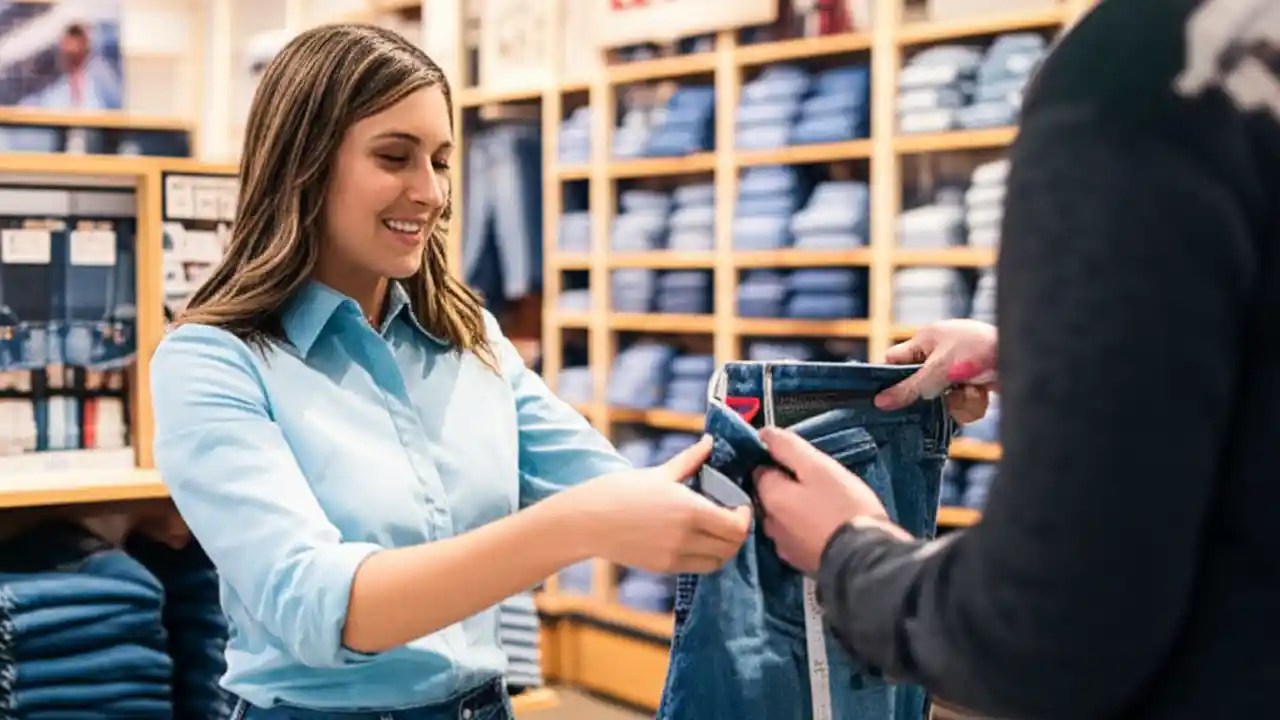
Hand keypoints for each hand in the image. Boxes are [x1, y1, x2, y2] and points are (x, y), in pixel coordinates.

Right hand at [566, 436, 752, 573]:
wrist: (587, 521)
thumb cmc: (620, 491)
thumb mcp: (660, 473)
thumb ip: (690, 460)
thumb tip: (710, 442)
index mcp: (690, 510)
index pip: (737, 526)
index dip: (744, 516)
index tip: (738, 504)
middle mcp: (687, 537)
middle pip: (732, 546)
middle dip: (737, 532)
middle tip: (730, 517)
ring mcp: (675, 556)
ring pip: (718, 561)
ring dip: (724, 547)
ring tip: (715, 530)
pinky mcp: (664, 568)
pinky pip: (698, 567)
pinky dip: (706, 557)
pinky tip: (697, 540)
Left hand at [755, 428, 906, 574]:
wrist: (866, 558)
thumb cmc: (844, 506)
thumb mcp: (818, 467)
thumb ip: (788, 448)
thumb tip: (763, 434)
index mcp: (769, 497)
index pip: (760, 470)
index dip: (778, 461)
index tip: (801, 461)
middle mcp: (769, 524)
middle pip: (771, 496)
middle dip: (787, 486)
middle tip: (818, 482)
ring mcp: (784, 546)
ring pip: (784, 517)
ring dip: (796, 509)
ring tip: (824, 503)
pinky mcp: (801, 562)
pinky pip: (797, 537)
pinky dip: (805, 528)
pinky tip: (825, 526)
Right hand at [874, 319, 997, 422]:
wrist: (1024, 357)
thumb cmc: (978, 352)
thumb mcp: (939, 370)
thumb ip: (909, 388)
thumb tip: (879, 402)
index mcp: (926, 340)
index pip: (894, 360)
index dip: (889, 378)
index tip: (886, 399)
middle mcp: (941, 354)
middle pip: (920, 385)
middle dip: (932, 397)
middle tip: (936, 401)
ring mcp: (959, 369)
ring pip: (942, 398)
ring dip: (956, 401)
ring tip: (970, 392)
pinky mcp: (976, 383)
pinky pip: (962, 402)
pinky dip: (972, 403)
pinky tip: (982, 395)